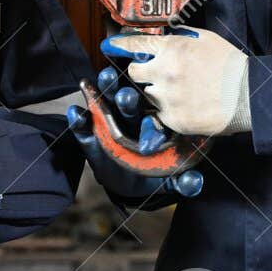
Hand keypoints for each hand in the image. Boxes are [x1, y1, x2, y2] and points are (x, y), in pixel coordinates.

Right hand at [66, 98, 202, 207]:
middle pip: (127, 102)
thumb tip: (195, 183)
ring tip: (90, 84)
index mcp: (151, 124)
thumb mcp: (167, 182)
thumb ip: (181, 183)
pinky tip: (75, 112)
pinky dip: (78, 119)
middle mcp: (129, 118)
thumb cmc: (151, 177)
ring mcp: (107, 124)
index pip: (152, 108)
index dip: (150, 101)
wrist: (126, 186)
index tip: (147, 94)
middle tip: (124, 91)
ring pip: (104, 104)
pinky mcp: (89, 135)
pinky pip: (82, 126)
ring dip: (98, 94)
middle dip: (124, 96)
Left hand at [102, 26, 251, 136]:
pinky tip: (187, 106)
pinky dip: (169, 111)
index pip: (135, 44)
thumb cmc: (230, 65)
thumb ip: (179, 38)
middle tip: (158, 75)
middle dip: (142, 72)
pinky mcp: (172, 118)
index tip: (109, 46)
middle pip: (134, 72)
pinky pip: (160, 114)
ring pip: (148, 94)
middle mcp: (163, 71)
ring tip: (182, 93)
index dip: (120, 45)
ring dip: (158, 92)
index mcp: (171, 48)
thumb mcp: (204, 39)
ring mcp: (166, 96)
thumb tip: (165, 38)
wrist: (248, 95)